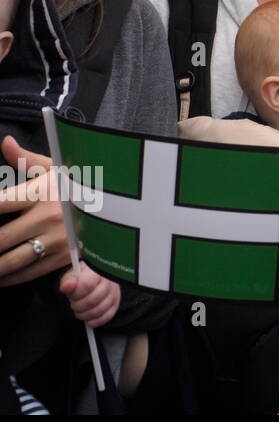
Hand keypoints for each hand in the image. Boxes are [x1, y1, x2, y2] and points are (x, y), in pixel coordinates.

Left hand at [0, 137, 70, 284]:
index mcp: (42, 192)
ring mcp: (57, 239)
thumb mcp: (59, 166)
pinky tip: (1, 278)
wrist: (124, 202)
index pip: (0, 203)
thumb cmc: (84, 182)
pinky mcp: (67, 256)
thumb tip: (5, 142)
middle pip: (1, 238)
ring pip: (13, 260)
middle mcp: (47, 216)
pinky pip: (31, 272)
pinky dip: (10, 278)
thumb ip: (26, 158)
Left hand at [60, 265, 119, 326]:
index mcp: (97, 271)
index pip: (88, 285)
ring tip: (80, 311)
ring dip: (85, 315)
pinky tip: (88, 318)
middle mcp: (109, 280)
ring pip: (99, 310)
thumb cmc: (81, 278)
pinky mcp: (116, 303)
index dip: (77, 294)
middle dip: (78, 306)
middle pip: (93, 300)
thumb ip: (68, 281)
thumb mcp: (71, 276)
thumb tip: (66, 286)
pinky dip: (95, 321)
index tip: (71, 295)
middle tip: (74, 304)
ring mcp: (114, 292)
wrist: (91, 280)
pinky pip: (107, 316)